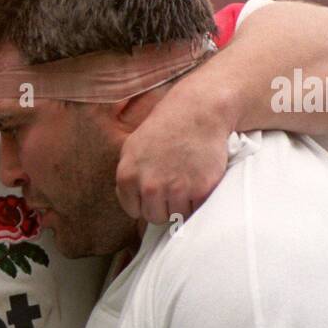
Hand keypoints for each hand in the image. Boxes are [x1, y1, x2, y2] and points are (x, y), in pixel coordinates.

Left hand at [116, 79, 234, 224]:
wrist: (198, 111)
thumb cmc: (166, 127)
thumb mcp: (133, 148)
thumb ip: (129, 178)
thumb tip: (133, 205)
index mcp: (127, 177)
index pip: (133, 211)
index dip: (146, 202)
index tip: (156, 189)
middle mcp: (149, 186)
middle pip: (155, 217)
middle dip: (164, 205)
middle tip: (174, 185)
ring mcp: (175, 189)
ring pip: (177, 216)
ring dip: (183, 204)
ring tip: (187, 180)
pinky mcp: (200, 190)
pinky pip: (197, 210)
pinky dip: (199, 200)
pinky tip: (198, 180)